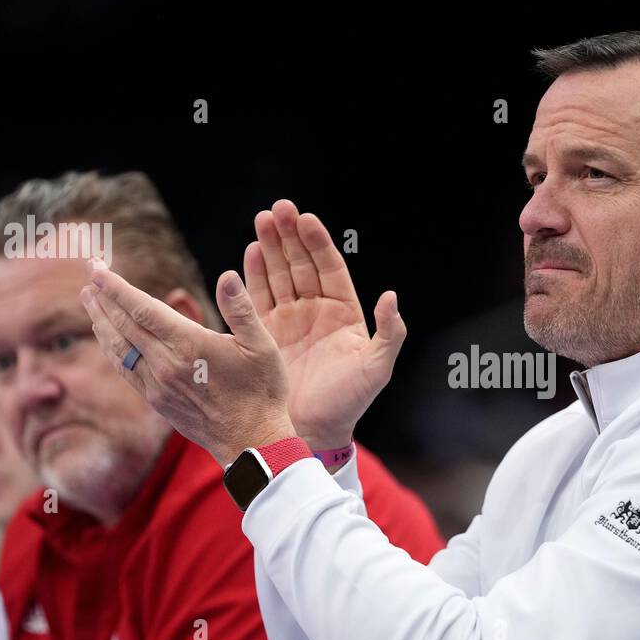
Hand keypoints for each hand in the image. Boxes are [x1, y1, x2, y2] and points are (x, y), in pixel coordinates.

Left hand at [81, 266, 296, 466]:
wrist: (252, 441)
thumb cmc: (262, 391)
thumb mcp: (263, 346)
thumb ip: (241, 309)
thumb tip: (227, 275)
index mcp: (189, 344)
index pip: (142, 309)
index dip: (117, 287)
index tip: (98, 268)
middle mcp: (166, 364)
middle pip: (124, 324)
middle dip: (103, 296)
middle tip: (90, 271)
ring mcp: (158, 384)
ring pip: (119, 346)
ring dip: (100, 320)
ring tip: (89, 299)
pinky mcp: (157, 400)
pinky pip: (125, 368)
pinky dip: (111, 347)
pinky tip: (108, 337)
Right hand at [245, 200, 405, 449]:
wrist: (314, 430)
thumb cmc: (349, 402)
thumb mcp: (376, 369)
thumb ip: (389, 334)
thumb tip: (390, 297)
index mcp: (344, 313)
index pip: (329, 268)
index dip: (318, 243)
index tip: (306, 219)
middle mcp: (316, 311)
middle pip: (301, 264)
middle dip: (290, 236)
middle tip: (278, 209)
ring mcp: (289, 319)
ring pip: (279, 275)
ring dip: (270, 248)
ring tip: (261, 220)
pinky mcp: (265, 333)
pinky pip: (258, 297)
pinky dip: (253, 274)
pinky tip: (249, 252)